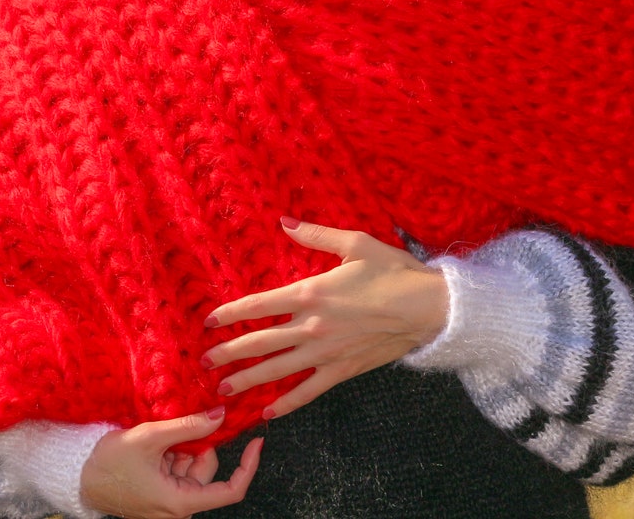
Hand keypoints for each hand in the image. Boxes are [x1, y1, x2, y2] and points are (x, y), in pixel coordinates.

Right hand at [79, 407, 262, 518]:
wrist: (78, 475)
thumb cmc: (111, 462)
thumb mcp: (152, 437)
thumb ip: (189, 426)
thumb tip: (220, 415)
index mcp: (181, 502)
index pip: (230, 490)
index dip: (248, 465)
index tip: (256, 441)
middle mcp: (178, 505)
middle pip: (207, 470)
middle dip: (197, 444)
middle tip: (176, 426)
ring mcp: (168, 499)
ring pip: (193, 465)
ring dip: (182, 445)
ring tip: (159, 434)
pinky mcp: (159, 490)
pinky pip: (177, 467)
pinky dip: (172, 449)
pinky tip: (155, 440)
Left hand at [201, 218, 448, 419]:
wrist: (428, 307)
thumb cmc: (392, 271)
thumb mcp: (354, 243)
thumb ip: (315, 235)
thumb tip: (284, 221)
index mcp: (311, 291)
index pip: (259, 305)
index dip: (231, 313)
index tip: (209, 321)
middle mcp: (312, 325)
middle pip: (261, 341)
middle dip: (230, 352)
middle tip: (205, 362)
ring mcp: (326, 352)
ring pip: (278, 370)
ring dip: (249, 379)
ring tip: (224, 389)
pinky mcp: (343, 370)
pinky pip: (309, 390)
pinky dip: (288, 403)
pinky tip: (270, 411)